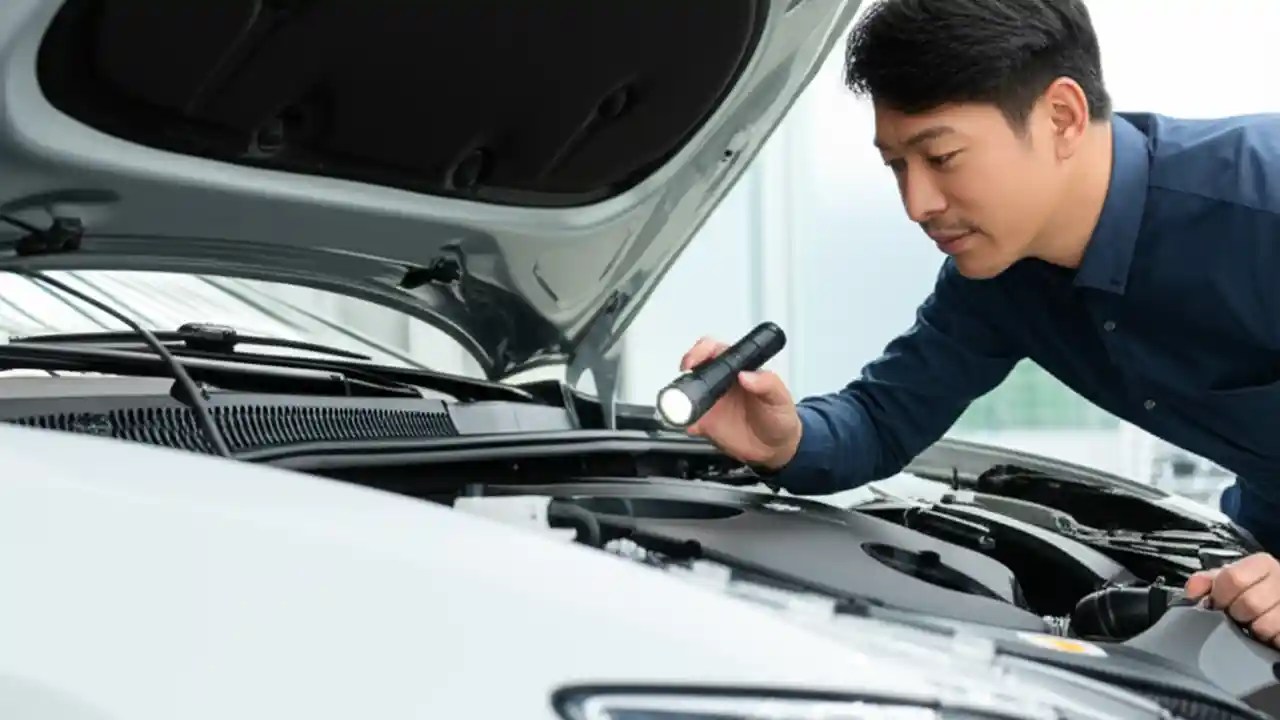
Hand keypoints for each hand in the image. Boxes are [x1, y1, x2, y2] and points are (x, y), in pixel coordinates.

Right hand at [677, 336, 801, 469]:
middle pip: (696, 366)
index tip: (697, 359)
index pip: (716, 351)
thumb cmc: (780, 417)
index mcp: (738, 370)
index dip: (703, 351)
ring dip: (679, 393)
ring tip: (682, 401)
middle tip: (686, 375)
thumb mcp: (780, 398)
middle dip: (686, 367)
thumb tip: (746, 374)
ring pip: (687, 390)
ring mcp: (711, 402)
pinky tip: (691, 424)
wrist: (776, 448)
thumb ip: (767, 383)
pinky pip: (688, 419)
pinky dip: (684, 421)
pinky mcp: (705, 423)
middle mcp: (721, 383)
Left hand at [1185, 552, 1279, 646]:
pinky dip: (1269, 640)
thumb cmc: (1253, 590)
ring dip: (1254, 630)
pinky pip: (1277, 638)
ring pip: (1264, 625)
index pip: (1233, 578)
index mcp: (1262, 565)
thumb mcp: (1229, 579)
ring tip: (1253, 624)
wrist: (1278, 602)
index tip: (1217, 602)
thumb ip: (1206, 581)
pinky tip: (1267, 634)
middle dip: (1237, 614)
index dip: (1220, 595)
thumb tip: (1190, 593)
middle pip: (1249, 603)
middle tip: (1237, 615)